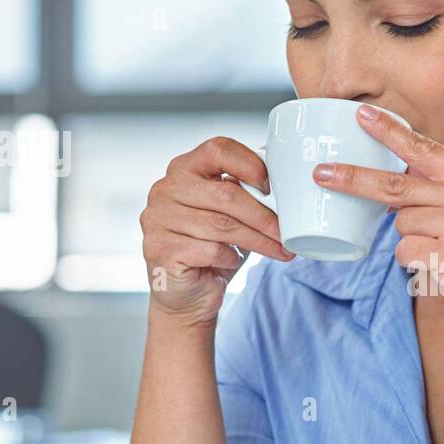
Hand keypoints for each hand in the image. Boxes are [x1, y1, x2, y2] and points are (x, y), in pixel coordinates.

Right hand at [141, 136, 294, 325]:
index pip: (218, 149)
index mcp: (184, 169)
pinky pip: (209, 250)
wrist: (186, 294)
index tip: (272, 188)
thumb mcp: (228, 215)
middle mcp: (165, 189)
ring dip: (258, 240)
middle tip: (286, 232)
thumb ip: (243, 194)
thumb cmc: (210, 249)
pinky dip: (230, 258)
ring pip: (222, 225)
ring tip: (279, 250)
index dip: (250, 165)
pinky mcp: (160, 249)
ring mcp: (158, 219)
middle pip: (226, 194)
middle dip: (264, 216)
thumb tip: (284, 189)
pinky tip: (233, 261)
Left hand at [312, 104, 443, 352]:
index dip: (389, 131)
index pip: (426, 149)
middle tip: (321, 174)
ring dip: (414, 243)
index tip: (360, 114)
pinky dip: (416, 266)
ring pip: (402, 225)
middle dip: (354, 180)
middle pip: (397, 185)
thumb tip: (402, 192)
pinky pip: (406, 253)